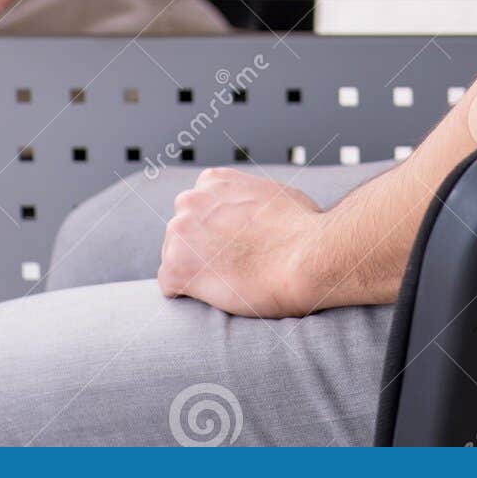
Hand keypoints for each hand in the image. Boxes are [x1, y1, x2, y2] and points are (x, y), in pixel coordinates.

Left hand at [158, 167, 325, 316]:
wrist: (307, 256)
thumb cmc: (302, 228)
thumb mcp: (274, 192)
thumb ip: (249, 198)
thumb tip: (253, 211)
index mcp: (213, 181)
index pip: (198, 207)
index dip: (214, 231)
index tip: (231, 246)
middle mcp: (191, 200)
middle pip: (182, 231)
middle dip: (201, 249)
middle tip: (230, 267)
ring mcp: (180, 232)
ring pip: (174, 257)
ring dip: (195, 271)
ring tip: (227, 282)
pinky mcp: (177, 266)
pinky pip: (170, 286)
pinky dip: (188, 294)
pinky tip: (214, 296)